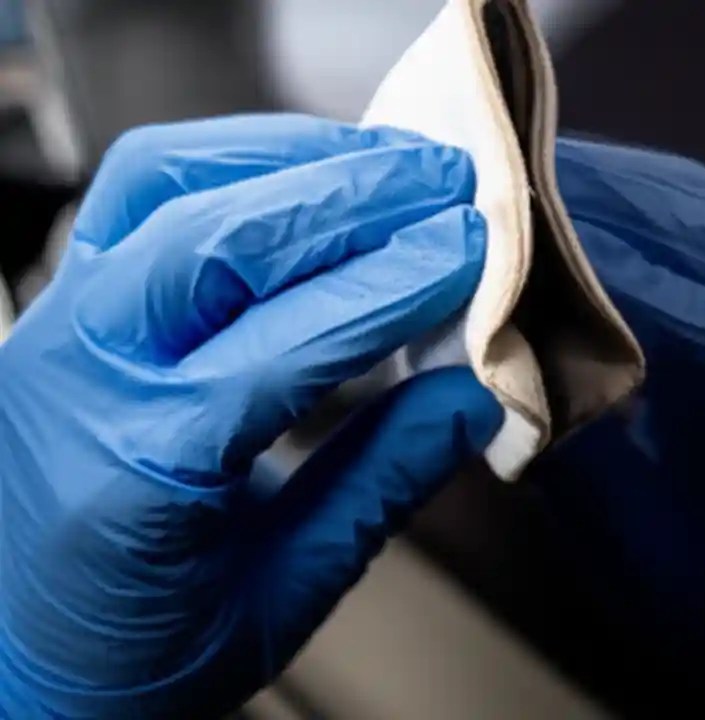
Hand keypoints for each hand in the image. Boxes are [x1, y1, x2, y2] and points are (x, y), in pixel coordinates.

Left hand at [0, 115, 501, 718]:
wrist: (10, 673)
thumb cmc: (130, 657)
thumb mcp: (280, 598)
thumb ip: (380, 486)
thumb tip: (473, 399)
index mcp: (142, 469)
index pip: (288, 340)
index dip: (393, 284)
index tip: (473, 251)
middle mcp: (81, 376)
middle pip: (223, 238)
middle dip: (352, 196)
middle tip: (449, 182)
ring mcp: (58, 327)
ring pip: (170, 186)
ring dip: (291, 159)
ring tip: (388, 163)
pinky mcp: (63, 304)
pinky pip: (140, 194)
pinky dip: (234, 162)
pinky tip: (303, 172)